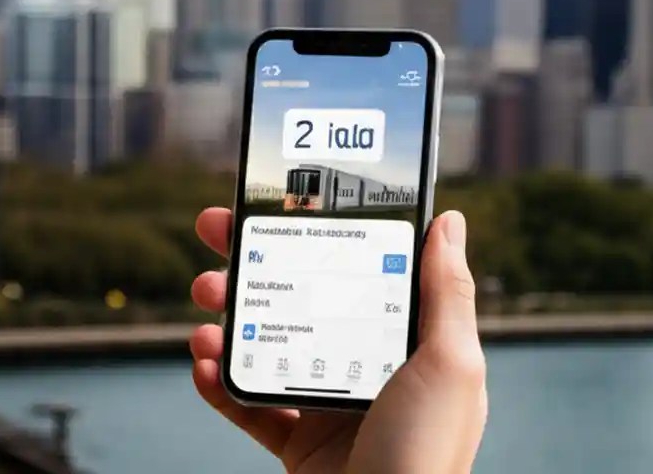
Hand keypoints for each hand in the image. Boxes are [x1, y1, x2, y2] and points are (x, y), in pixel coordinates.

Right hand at [189, 209, 486, 473]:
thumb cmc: (427, 457)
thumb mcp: (451, 366)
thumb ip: (446, 294)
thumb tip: (450, 222)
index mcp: (406, 345)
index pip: (356, 270)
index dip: (316, 233)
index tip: (279, 204)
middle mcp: (366, 369)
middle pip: (301, 299)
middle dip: (253, 264)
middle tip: (216, 234)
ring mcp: (328, 407)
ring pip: (266, 345)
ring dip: (227, 319)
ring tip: (204, 310)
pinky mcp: (297, 444)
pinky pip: (247, 405)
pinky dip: (217, 382)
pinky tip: (201, 363)